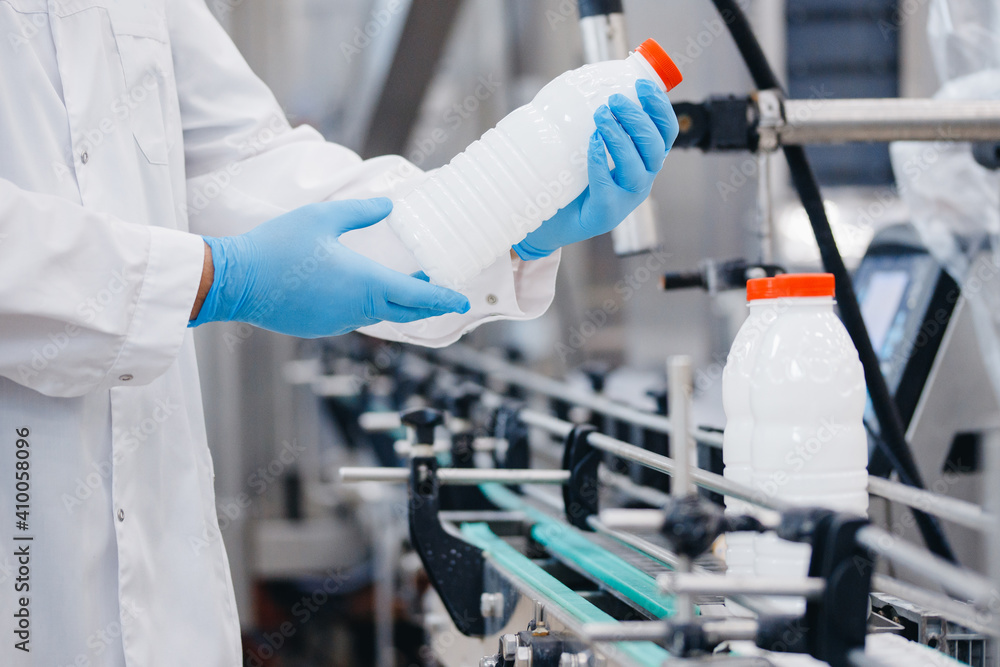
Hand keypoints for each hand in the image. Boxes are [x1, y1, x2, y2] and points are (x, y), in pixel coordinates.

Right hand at [189, 198, 469, 336]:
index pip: (417, 297)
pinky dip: (368, 307)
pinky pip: (354, 318)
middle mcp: (356, 309)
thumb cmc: (277, 246)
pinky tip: (363, 292)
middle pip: (404, 312)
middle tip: (443, 294)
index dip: (442, 298)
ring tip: (407, 287)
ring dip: (395, 304)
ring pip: (378, 315)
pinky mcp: (319, 328)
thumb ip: (360, 212)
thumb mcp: (322, 218)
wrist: (234, 281)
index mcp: (364, 283)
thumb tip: (389, 205)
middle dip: (427, 304)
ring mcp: (337, 323)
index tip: (462, 299)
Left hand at [513, 79, 677, 259]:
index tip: (641, 84)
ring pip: (638, 167)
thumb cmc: (569, 181)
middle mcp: (641, 180)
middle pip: (656, 147)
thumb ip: (596, 122)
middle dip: (638, 119)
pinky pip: (609, 188)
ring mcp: (625, 200)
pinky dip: (602, 163)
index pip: (666, 132)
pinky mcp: (605, 214)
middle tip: (613, 101)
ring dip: (620, 138)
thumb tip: (585, 83)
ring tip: (600, 118)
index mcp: (643, 160)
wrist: (548, 221)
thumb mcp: (587, 147)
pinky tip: (592, 145)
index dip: (659, 107)